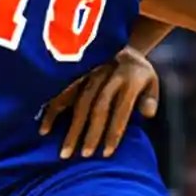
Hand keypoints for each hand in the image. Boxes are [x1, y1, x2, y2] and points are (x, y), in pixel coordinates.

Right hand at [39, 46, 159, 157]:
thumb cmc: (135, 69)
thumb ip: (150, 98)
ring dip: (71, 127)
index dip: (114, 132)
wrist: (118, 39)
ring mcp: (89, 71)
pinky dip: (52, 111)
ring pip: (78, 102)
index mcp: (128, 78)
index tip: (106, 154)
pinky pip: (61, 92)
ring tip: (64, 151)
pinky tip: (44, 129)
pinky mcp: (74, 70)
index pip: (121, 109)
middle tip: (83, 156)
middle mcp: (107, 73)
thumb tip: (148, 113)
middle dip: (90, 133)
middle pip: (98, 107)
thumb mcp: (151, 79)